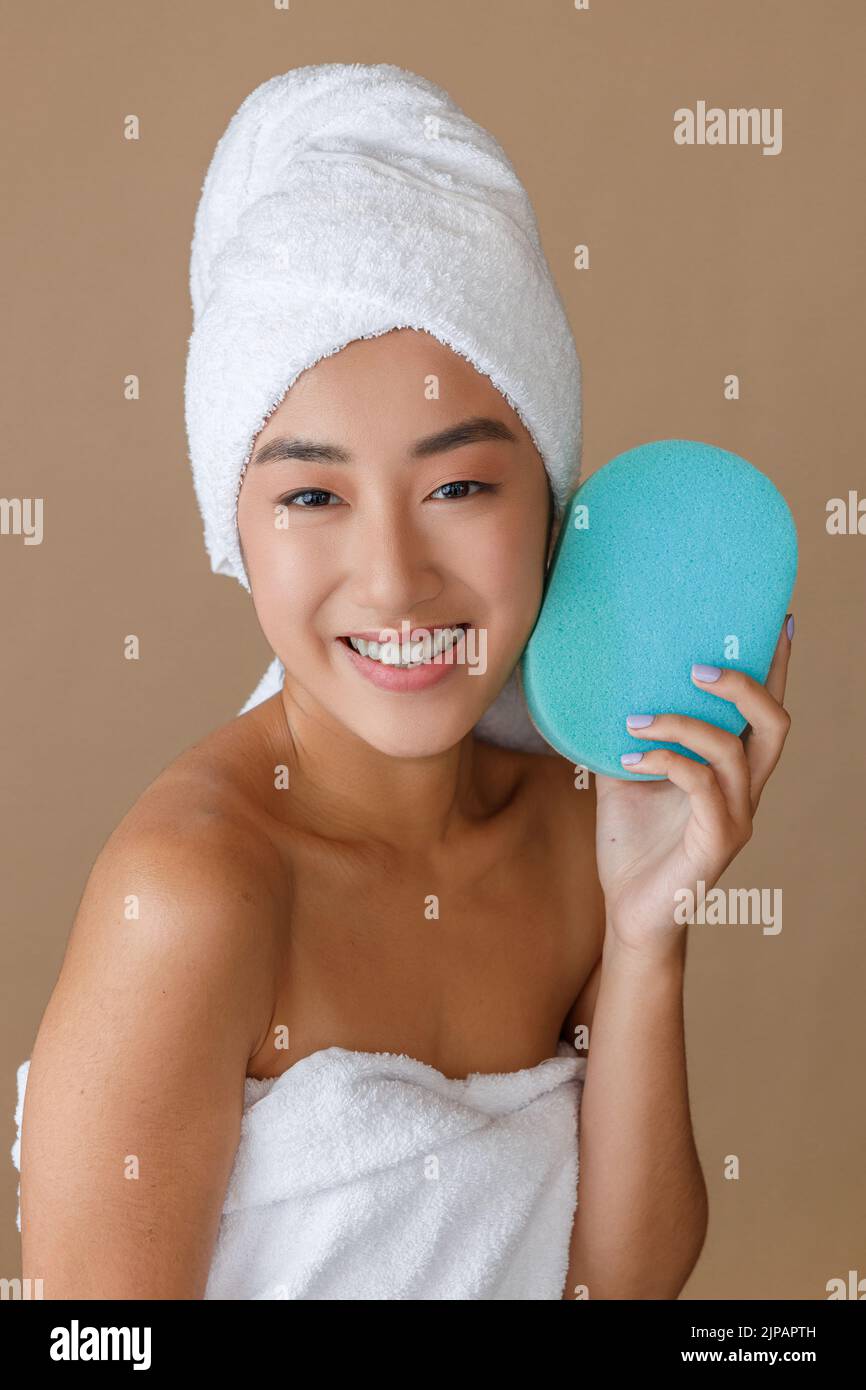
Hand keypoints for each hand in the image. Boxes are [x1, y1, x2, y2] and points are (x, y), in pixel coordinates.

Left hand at [593, 615, 793, 957]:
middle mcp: (745, 791)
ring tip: (636, 718)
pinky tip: (629, 759)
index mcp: (732, 772)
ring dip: (683, 724)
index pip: (764, 713)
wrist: (627, 912)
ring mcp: (735, 817)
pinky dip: (667, 762)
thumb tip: (602, 688)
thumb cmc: (631, 845)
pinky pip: (703, 786)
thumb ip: (627, 736)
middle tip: (696, 666)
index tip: (780, 620)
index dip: (778, 667)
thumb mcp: (623, 777)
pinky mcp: (715, 842)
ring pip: (734, 751)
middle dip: (745, 684)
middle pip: (774, 724)